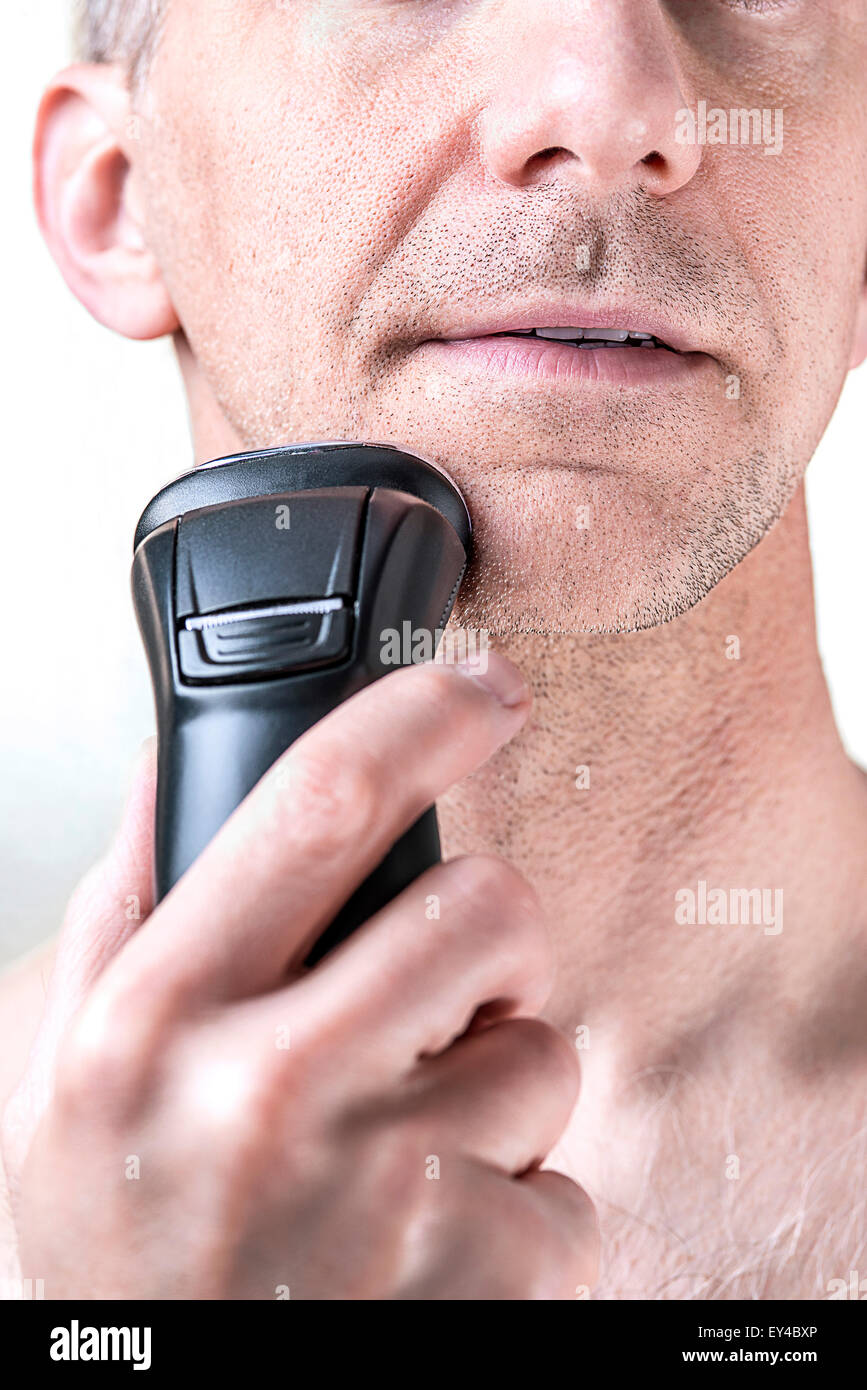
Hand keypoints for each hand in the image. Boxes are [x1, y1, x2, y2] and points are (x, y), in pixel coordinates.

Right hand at [2, 653, 596, 1298]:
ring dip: (501, 1088)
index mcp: (155, 1020)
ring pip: (546, 1050)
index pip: (317, 805)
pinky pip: (571, 1188)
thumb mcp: (64, 1082)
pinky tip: (435, 1247)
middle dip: (498, 930)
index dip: (422, 717)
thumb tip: (179, 776)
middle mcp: (266, 1094)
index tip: (484, 686)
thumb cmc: (126, 1252)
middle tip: (450, 985)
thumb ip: (120, 917)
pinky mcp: (476, 1278)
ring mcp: (381, 1192)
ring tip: (412, 1151)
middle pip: (486, 906)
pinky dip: (522, 1212)